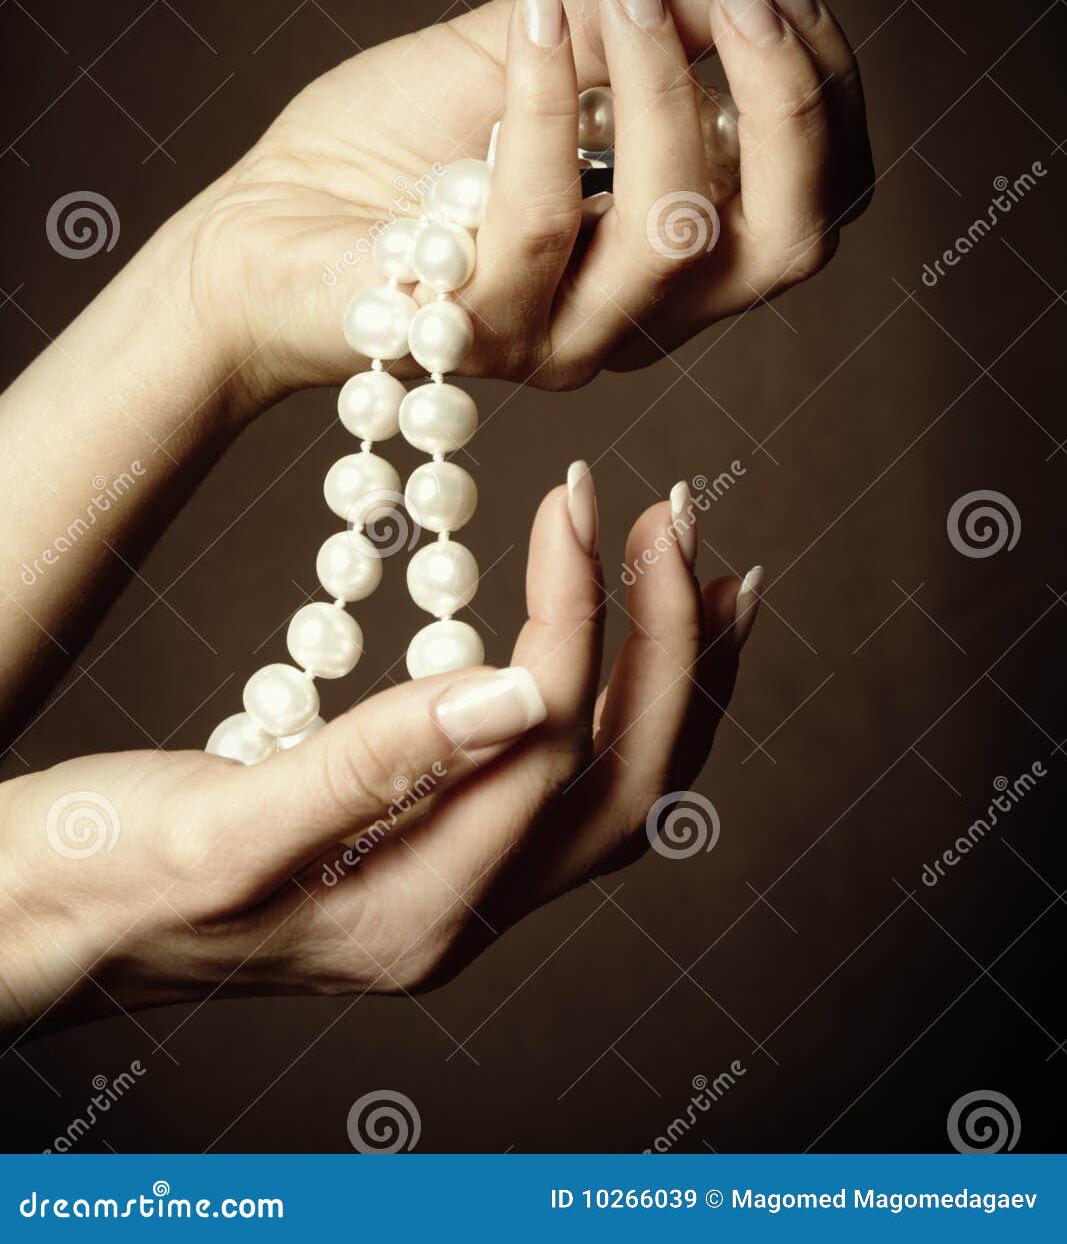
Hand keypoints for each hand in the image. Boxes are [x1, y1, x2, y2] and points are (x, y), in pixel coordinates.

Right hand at [0, 473, 758, 1033]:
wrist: (39, 918)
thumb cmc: (103, 871)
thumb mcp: (226, 822)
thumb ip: (372, 766)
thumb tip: (521, 691)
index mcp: (416, 912)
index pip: (549, 746)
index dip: (579, 612)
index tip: (570, 497)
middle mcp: (457, 915)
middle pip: (625, 784)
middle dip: (671, 643)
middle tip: (676, 515)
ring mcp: (449, 891)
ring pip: (609, 791)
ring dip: (668, 677)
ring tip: (705, 574)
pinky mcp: (427, 857)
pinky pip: (557, 785)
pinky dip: (608, 702)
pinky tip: (610, 642)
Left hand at [183, 0, 870, 404]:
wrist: (258, 225)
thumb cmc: (390, 145)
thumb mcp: (522, 54)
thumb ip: (622, 31)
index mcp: (673, 257)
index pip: (810, 203)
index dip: (824, 93)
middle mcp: (639, 317)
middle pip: (785, 243)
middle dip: (786, 102)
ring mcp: (563, 338)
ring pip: (670, 233)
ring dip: (661, 84)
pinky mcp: (480, 335)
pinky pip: (539, 220)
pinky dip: (544, 99)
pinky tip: (525, 15)